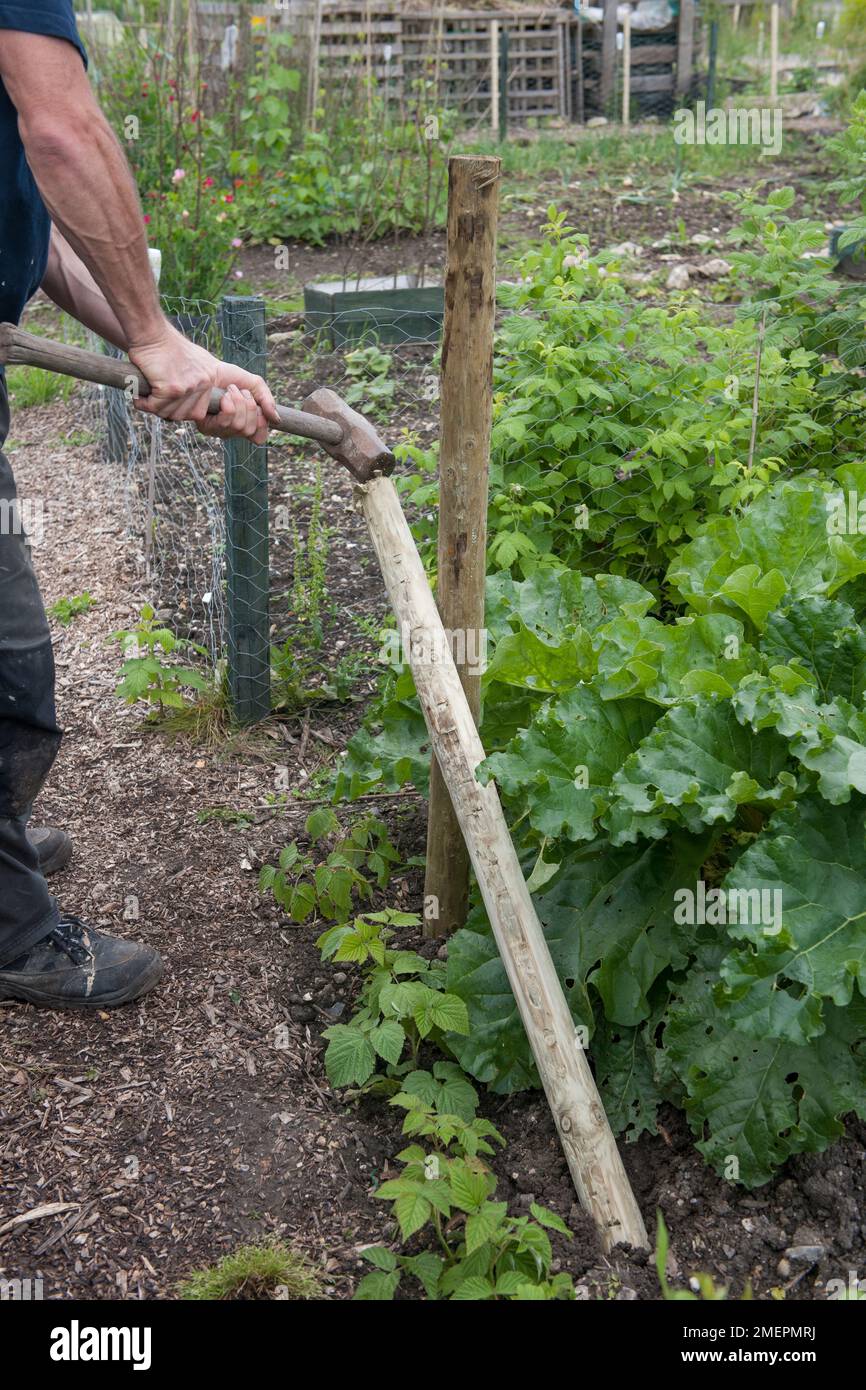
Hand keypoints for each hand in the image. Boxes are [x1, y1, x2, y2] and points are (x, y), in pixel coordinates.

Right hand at [128, 322, 278, 443]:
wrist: (153, 333)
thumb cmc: (168, 348)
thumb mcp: (194, 363)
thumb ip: (199, 384)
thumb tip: (199, 408)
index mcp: (209, 381)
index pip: (199, 412)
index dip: (182, 409)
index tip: (170, 399)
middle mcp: (203, 385)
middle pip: (184, 415)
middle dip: (167, 409)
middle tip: (156, 395)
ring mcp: (189, 388)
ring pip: (170, 414)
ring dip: (155, 406)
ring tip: (150, 390)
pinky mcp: (172, 388)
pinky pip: (156, 407)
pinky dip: (144, 403)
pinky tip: (142, 394)